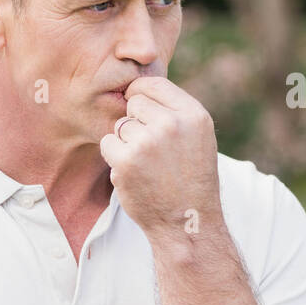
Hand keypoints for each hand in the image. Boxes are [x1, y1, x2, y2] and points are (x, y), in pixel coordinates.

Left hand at [98, 77, 222, 239]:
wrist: (187, 220)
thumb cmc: (191, 178)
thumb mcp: (198, 137)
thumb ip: (175, 111)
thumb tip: (139, 89)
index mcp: (193, 115)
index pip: (154, 84)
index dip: (141, 94)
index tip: (140, 109)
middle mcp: (172, 124)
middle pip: (134, 104)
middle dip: (135, 121)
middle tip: (151, 148)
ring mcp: (148, 142)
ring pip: (120, 126)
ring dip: (126, 143)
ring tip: (147, 165)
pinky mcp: (126, 161)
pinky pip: (107, 143)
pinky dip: (114, 158)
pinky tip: (134, 173)